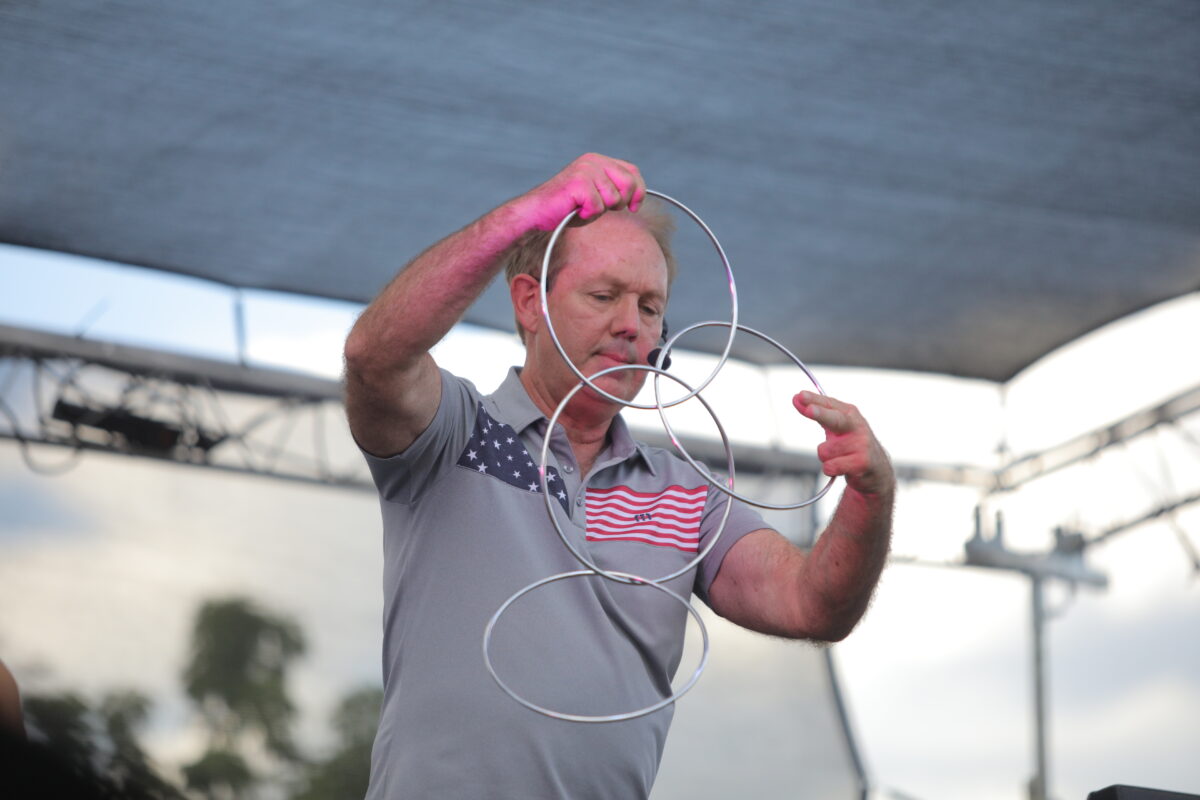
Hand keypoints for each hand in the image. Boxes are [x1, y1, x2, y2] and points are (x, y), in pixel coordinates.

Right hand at [517, 153, 645, 230]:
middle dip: (621, 202)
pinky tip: (575, 211)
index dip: (638, 191)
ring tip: (584, 208)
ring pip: (614, 197)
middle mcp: (593, 160)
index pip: (632, 171)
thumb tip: (638, 194)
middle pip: (629, 182)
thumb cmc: (568, 208)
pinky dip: (589, 215)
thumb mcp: (597, 196)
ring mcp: (585, 170)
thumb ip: (615, 190)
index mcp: (599, 160)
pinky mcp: (578, 182)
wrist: (537, 212)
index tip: (633, 208)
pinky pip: (598, 206)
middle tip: (603, 209)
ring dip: (601, 210)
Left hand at [793, 391, 893, 497]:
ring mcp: (861, 444)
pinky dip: (831, 470)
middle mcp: (856, 426)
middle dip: (821, 414)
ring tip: (841, 458)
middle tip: (809, 410)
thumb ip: (817, 413)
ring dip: (826, 457)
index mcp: (849, 413)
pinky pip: (831, 466)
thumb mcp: (836, 427)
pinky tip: (843, 468)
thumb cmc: (851, 444)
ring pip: (824, 451)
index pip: (828, 404)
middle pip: (834, 419)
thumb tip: (796, 399)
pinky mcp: (862, 462)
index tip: (799, 396)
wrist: (877, 469)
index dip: (814, 400)